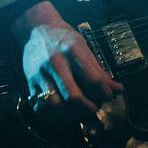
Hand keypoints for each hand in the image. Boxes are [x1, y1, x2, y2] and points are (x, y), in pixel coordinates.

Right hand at [13, 1, 123, 122]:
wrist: (36, 30)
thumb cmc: (64, 39)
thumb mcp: (84, 47)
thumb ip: (99, 71)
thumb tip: (117, 90)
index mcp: (72, 50)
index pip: (92, 79)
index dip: (104, 93)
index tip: (108, 96)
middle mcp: (55, 63)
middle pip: (73, 97)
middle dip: (88, 108)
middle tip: (95, 107)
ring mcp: (40, 74)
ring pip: (55, 106)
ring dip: (71, 115)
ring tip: (80, 113)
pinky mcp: (30, 83)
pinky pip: (40, 107)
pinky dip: (53, 117)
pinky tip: (64, 115)